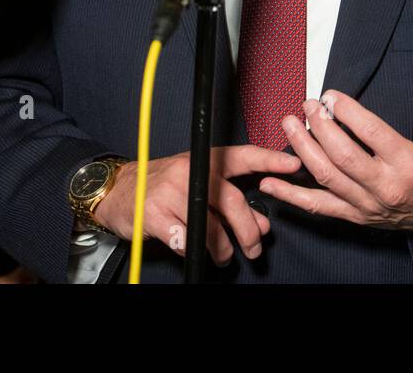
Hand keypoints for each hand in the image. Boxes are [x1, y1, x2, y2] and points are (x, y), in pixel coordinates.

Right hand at [93, 146, 301, 265]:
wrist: (118, 191)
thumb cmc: (163, 186)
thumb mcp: (197, 182)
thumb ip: (229, 199)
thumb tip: (262, 224)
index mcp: (203, 160)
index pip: (241, 157)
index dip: (268, 159)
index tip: (293, 165)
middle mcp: (189, 171)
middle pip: (231, 200)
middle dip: (249, 229)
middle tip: (255, 247)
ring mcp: (171, 193)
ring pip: (211, 226)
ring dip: (223, 248)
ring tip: (224, 256)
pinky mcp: (155, 215)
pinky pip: (186, 241)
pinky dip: (194, 250)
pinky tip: (192, 248)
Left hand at [259, 74, 412, 234]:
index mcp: (408, 163)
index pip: (371, 134)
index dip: (347, 112)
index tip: (331, 95)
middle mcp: (385, 187)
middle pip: (343, 156)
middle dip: (320, 127)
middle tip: (308, 104)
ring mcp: (367, 205)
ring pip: (326, 177)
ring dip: (302, 150)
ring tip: (289, 124)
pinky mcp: (355, 217)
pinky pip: (319, 207)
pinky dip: (292, 196)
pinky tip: (269, 183)